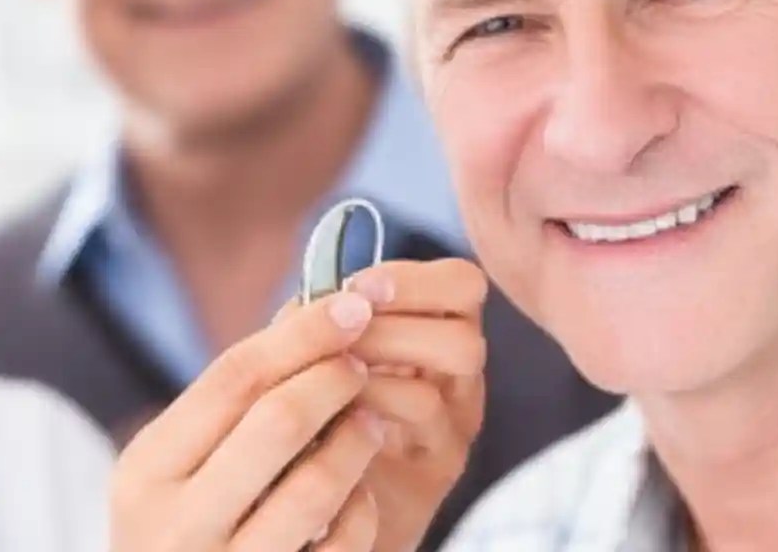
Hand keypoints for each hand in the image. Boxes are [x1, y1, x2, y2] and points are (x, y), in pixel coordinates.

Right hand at [111, 290, 387, 551]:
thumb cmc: (182, 532)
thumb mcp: (176, 472)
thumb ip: (226, 409)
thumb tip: (311, 314)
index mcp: (146, 471)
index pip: (231, 378)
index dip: (300, 334)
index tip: (351, 305)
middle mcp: (175, 524)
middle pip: (273, 421)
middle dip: (332, 378)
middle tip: (362, 359)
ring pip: (314, 486)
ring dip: (355, 440)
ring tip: (369, 419)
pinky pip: (340, 544)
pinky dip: (361, 506)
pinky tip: (359, 489)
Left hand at [341, 260, 488, 551]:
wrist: (310, 498)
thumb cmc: (312, 414)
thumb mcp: (314, 353)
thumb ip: (321, 316)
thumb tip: (329, 292)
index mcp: (434, 333)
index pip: (461, 284)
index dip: (415, 278)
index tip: (360, 288)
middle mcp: (457, 375)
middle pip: (466, 327)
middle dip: (397, 320)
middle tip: (344, 335)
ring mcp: (455, 422)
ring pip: (458, 363)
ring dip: (388, 353)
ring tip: (338, 366)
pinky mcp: (441, 463)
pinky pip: (427, 416)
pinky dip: (377, 399)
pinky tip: (337, 405)